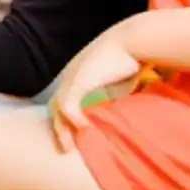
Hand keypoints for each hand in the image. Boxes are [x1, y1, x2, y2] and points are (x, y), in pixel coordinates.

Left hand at [49, 23, 142, 152]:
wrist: (133, 41)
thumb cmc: (129, 61)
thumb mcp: (117, 86)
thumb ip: (110, 100)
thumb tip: (112, 120)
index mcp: (77, 76)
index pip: (64, 102)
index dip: (66, 121)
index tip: (75, 138)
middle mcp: (71, 75)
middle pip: (56, 106)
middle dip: (60, 128)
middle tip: (66, 149)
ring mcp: (73, 77)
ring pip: (58, 107)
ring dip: (63, 128)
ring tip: (69, 147)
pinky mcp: (79, 80)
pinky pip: (69, 105)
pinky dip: (74, 119)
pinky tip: (84, 130)